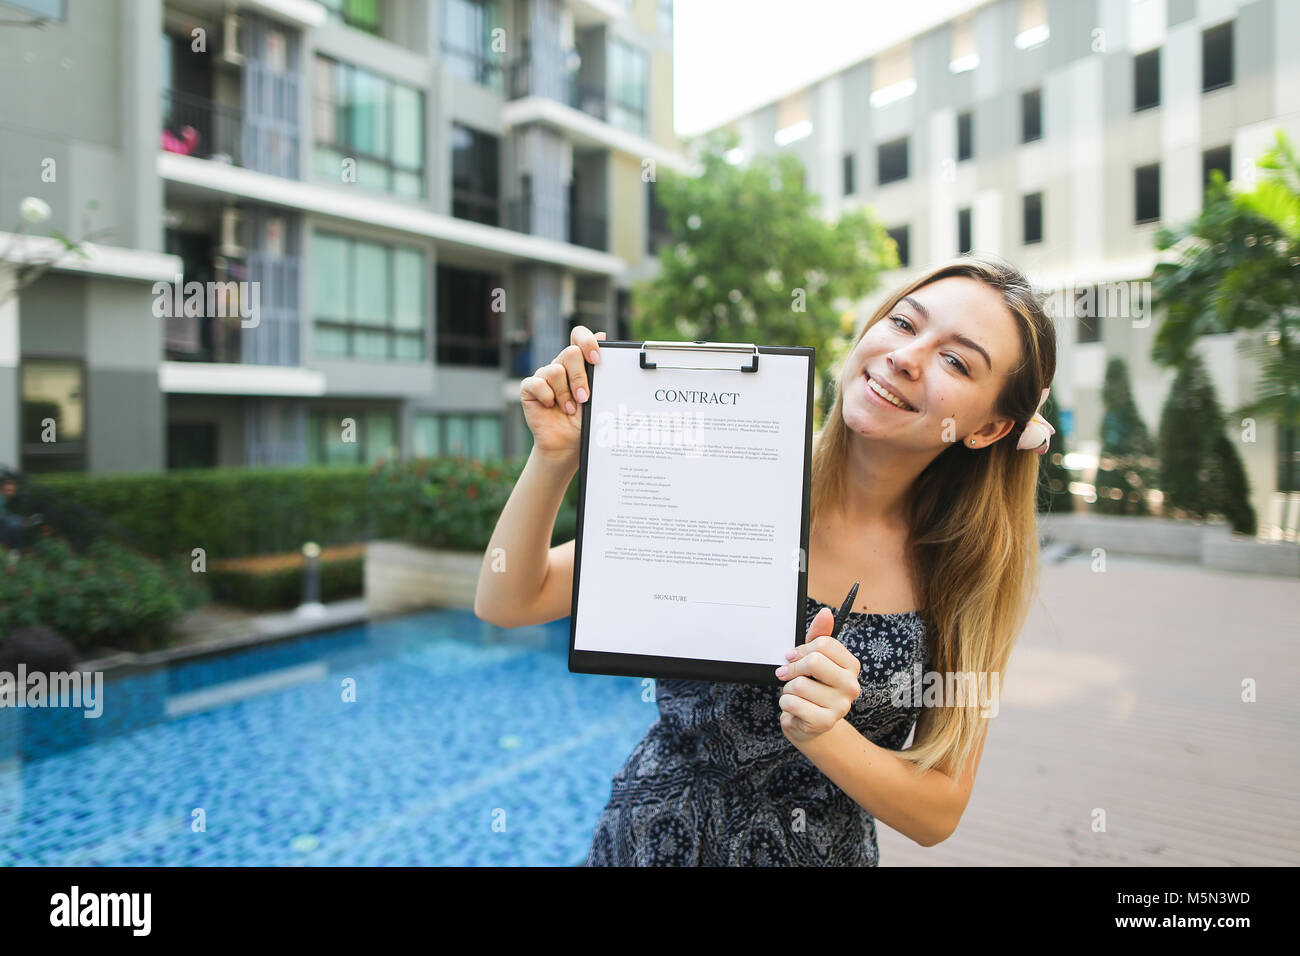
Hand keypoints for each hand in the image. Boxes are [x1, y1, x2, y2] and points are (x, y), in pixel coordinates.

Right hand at [520, 326, 606, 465]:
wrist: (568, 443)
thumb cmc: (585, 420)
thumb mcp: (598, 395)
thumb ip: (599, 369)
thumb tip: (603, 335)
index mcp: (579, 363)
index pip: (579, 336)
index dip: (587, 341)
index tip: (596, 360)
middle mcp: (561, 365)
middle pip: (570, 353)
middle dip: (579, 377)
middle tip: (584, 398)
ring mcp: (544, 376)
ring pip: (555, 370)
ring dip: (565, 394)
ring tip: (569, 409)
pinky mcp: (530, 388)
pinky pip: (537, 383)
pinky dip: (547, 397)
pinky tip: (551, 407)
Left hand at [776, 607, 862, 745]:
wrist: (811, 726)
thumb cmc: (812, 688)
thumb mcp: (814, 661)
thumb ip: (819, 636)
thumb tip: (825, 613)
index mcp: (851, 665)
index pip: (824, 644)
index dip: (802, 649)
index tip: (793, 656)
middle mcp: (851, 685)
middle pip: (814, 661)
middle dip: (793, 668)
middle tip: (788, 675)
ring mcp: (840, 705)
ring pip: (798, 685)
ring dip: (788, 689)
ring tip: (795, 695)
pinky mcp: (825, 722)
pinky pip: (792, 703)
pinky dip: (786, 704)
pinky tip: (795, 709)